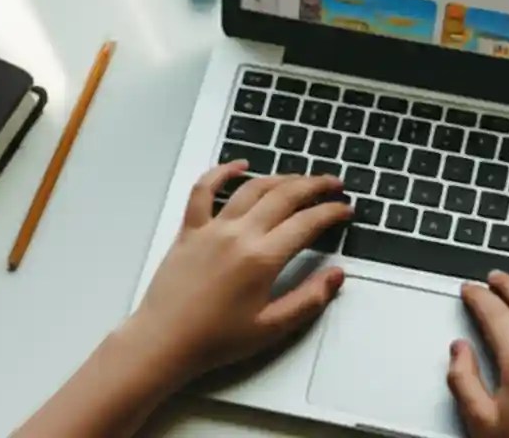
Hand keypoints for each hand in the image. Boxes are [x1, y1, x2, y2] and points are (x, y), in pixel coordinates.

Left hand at [121, 161, 351, 387]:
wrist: (163, 342)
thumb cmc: (215, 339)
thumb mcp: (272, 327)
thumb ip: (309, 299)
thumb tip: (336, 275)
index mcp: (262, 258)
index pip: (307, 223)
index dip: (332, 212)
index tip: (345, 209)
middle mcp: (239, 234)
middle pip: (284, 195)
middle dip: (314, 185)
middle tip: (333, 184)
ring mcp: (212, 227)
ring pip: (252, 187)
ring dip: (280, 177)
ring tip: (299, 178)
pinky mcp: (190, 229)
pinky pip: (204, 190)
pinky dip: (222, 172)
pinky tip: (239, 166)